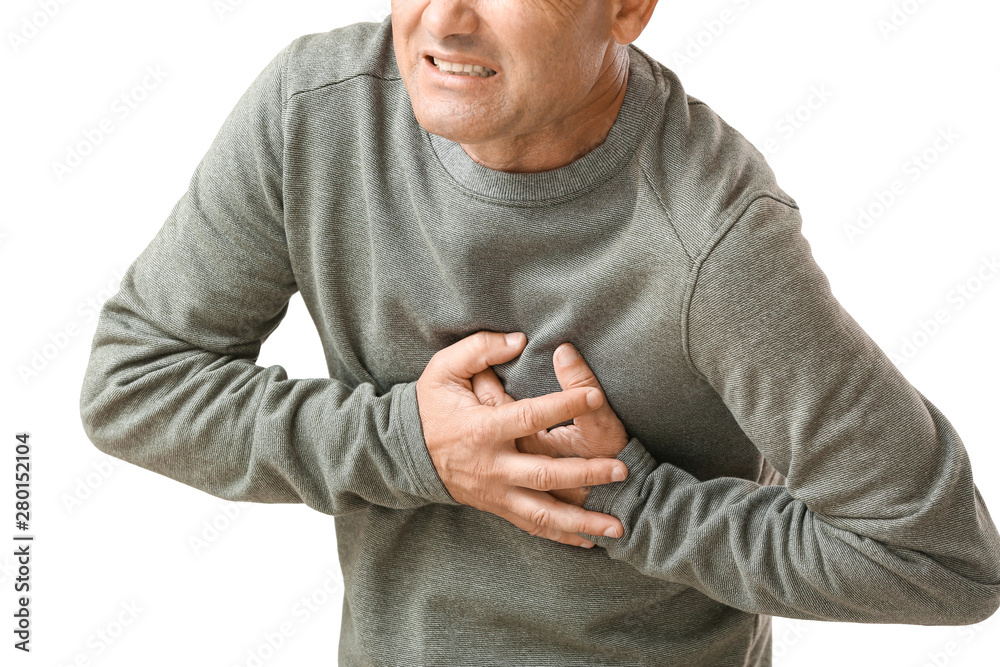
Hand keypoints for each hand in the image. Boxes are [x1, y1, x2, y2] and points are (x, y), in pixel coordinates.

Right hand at [416, 331, 627, 547]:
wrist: (406, 454)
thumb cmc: (431, 407)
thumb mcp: (443, 370)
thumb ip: (480, 350)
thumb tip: (519, 339)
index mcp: (483, 429)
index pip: (530, 416)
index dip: (564, 405)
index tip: (595, 395)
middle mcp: (493, 466)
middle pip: (546, 474)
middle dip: (586, 473)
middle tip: (621, 468)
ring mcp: (497, 492)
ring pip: (545, 513)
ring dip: (583, 521)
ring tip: (617, 525)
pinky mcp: (499, 507)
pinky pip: (534, 526)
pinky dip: (563, 537)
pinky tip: (592, 542)